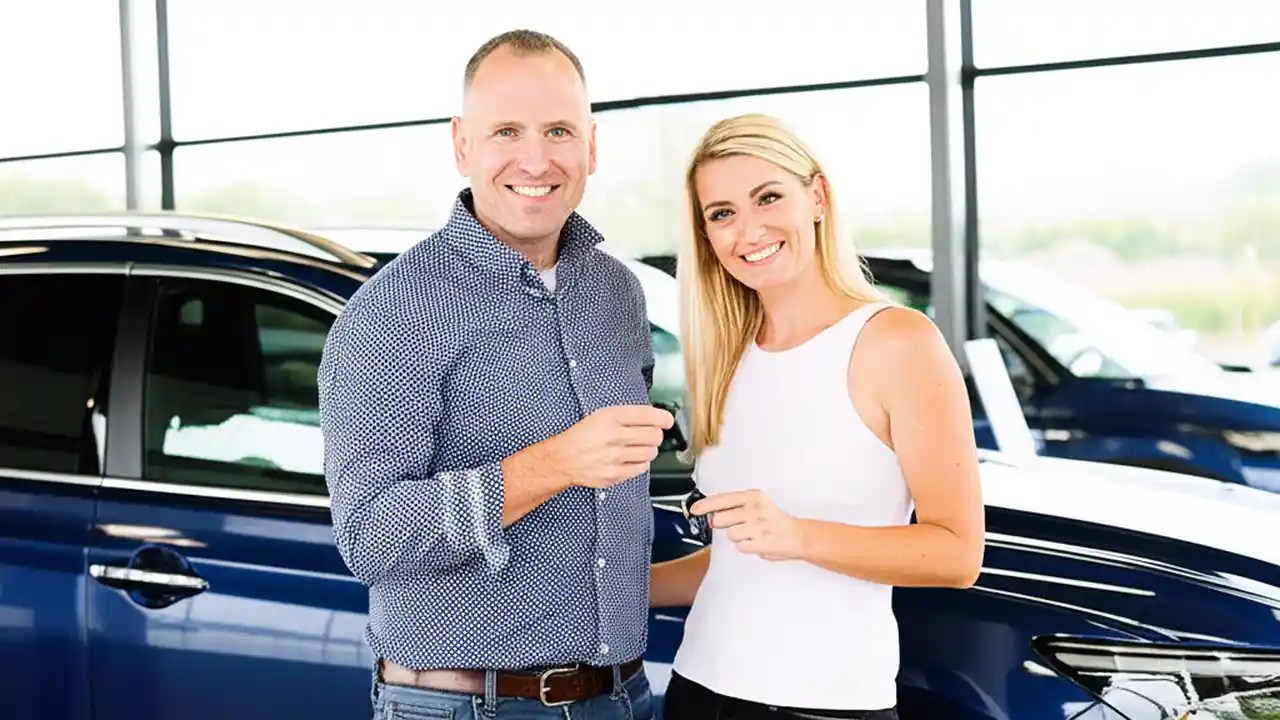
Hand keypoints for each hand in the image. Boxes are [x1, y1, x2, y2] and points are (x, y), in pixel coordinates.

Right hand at [546, 404, 673, 488]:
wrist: (563, 459)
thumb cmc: (582, 436)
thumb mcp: (601, 416)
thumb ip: (626, 416)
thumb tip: (653, 419)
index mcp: (611, 417)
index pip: (648, 416)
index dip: (663, 419)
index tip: (667, 421)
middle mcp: (614, 436)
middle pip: (654, 436)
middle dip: (656, 435)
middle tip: (650, 436)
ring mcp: (615, 457)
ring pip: (651, 453)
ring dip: (649, 450)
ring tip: (638, 448)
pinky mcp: (615, 474)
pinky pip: (642, 468)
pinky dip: (641, 463)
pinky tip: (631, 458)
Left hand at [690, 490, 805, 561]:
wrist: (798, 535)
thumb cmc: (775, 520)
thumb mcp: (758, 503)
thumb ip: (735, 506)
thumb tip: (711, 512)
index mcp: (753, 496)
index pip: (722, 499)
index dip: (705, 505)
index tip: (694, 510)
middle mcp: (754, 509)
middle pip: (720, 519)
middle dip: (723, 525)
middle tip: (736, 525)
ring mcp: (757, 527)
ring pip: (730, 535)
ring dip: (737, 537)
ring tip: (751, 534)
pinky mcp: (760, 543)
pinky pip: (740, 547)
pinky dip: (746, 547)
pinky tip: (756, 542)